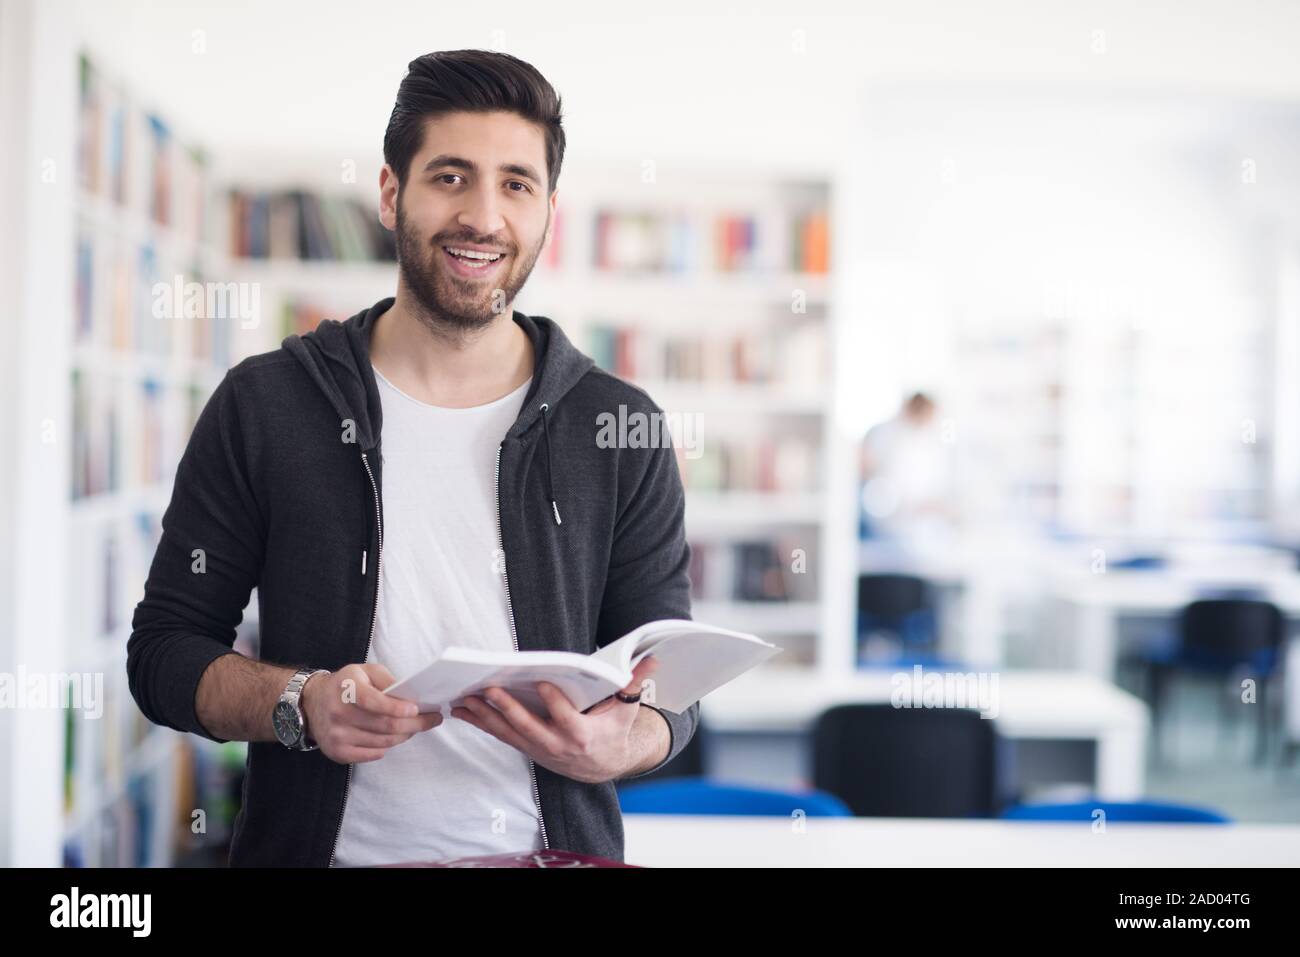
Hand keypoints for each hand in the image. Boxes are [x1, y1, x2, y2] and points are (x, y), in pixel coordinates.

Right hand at [302, 663, 442, 763]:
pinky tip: (394, 737)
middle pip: (385, 725)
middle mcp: (338, 713)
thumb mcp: (365, 671)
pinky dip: (387, 747)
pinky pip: (372, 754)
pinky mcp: (337, 752)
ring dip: (404, 735)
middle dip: (414, 724)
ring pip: (383, 742)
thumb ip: (388, 680)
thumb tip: (411, 696)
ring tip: (415, 727)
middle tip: (432, 719)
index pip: (374, 701)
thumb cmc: (346, 685)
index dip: (397, 707)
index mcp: (347, 688)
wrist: (312, 703)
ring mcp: (336, 735)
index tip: (416, 709)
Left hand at [451, 656, 660, 783]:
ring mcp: (539, 749)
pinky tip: (462, 710)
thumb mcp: (626, 710)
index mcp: (582, 735)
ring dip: (484, 716)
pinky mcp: (527, 748)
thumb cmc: (613, 730)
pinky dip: (481, 723)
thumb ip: (633, 684)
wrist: (603, 765)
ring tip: (464, 699)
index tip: (541, 684)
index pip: (567, 718)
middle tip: (488, 689)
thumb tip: (651, 660)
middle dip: (507, 708)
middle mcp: (557, 746)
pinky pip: (500, 735)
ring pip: (508, 733)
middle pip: (529, 726)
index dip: (555, 702)